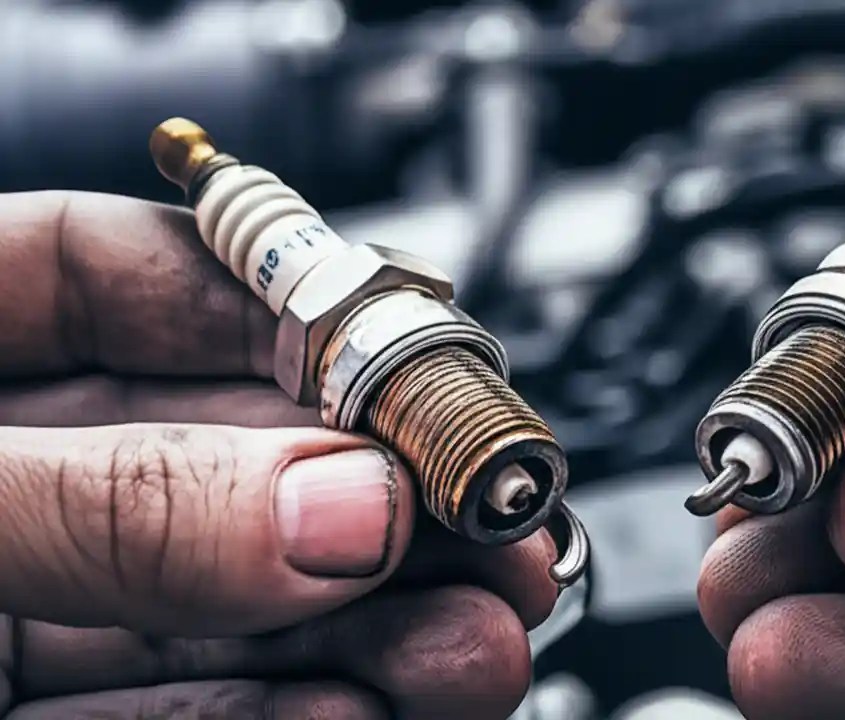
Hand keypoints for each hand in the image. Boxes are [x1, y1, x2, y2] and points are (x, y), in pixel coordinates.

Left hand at [0, 192, 559, 718]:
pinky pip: (162, 715)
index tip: (394, 353)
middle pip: (209, 455)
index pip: (106, 272)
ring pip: (213, 604)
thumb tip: (340, 501)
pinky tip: (360, 707)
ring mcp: (4, 606)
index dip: (266, 299)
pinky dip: (275, 715)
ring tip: (472, 643)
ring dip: (359, 629)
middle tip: (486, 527)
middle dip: (366, 497)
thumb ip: (113, 501)